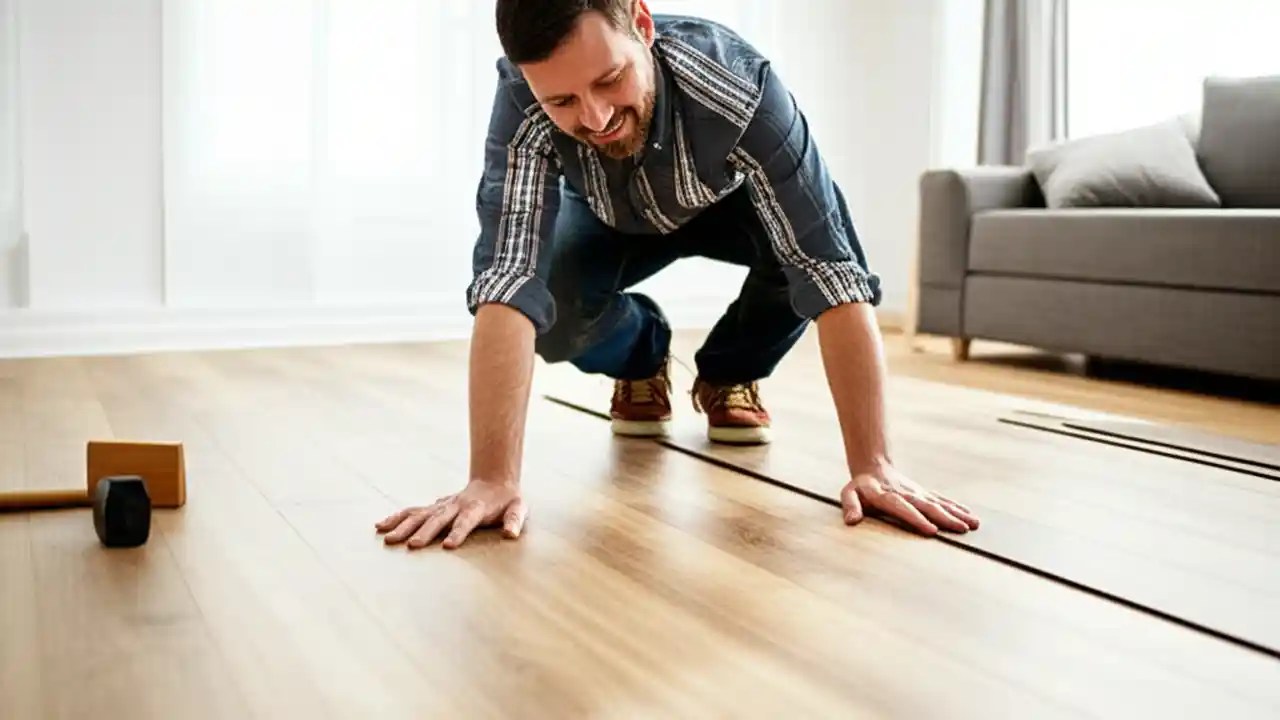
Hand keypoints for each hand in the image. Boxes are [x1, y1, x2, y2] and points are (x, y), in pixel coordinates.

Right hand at [375, 479, 527, 549]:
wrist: (493, 482)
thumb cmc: (506, 501)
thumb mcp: (517, 508)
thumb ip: (515, 520)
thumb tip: (511, 534)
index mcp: (476, 508)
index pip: (466, 521)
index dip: (458, 532)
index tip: (448, 546)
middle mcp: (455, 506)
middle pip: (438, 519)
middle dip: (426, 532)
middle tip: (412, 546)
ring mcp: (442, 506)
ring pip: (420, 514)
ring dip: (404, 526)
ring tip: (388, 538)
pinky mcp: (433, 507)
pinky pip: (412, 511)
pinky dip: (396, 517)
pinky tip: (381, 525)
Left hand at [840, 461, 979, 535]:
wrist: (874, 467)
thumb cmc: (861, 488)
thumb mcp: (849, 494)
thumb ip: (850, 506)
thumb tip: (852, 520)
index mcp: (887, 496)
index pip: (903, 508)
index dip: (917, 519)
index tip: (931, 530)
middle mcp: (906, 494)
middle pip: (927, 506)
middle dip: (945, 518)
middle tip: (961, 529)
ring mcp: (918, 493)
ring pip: (939, 503)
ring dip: (956, 514)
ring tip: (973, 524)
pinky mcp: (924, 494)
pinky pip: (943, 501)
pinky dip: (957, 508)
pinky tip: (970, 516)